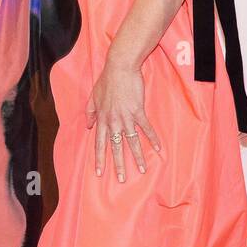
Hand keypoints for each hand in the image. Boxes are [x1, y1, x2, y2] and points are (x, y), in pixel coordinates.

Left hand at [85, 55, 160, 182]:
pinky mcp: (138, 111)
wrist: (119, 68)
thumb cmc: (106, 81)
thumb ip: (90, 112)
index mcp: (102, 119)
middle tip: (121, 179)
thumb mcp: (93, 96)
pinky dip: (152, 138)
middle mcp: (113, 121)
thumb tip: (87, 125)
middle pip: (115, 147)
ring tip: (142, 170)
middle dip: (118, 164)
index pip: (99, 143)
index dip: (99, 158)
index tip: (99, 172)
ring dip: (137, 156)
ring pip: (132, 141)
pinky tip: (159, 149)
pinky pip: (146, 128)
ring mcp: (126, 117)